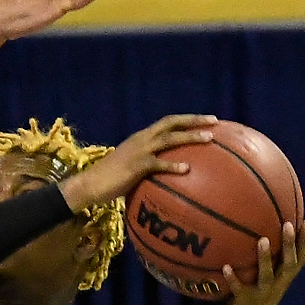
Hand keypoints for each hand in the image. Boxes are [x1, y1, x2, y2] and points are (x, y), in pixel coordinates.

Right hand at [59, 114, 217, 210]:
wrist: (89, 185)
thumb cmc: (111, 180)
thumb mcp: (132, 166)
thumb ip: (150, 165)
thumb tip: (171, 174)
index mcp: (141, 138)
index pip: (167, 123)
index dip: (187, 119)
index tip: (207, 120)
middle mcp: (141, 139)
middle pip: (170, 123)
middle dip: (193, 120)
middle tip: (214, 121)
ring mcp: (138, 151)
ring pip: (168, 139)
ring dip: (190, 137)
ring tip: (209, 139)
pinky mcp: (135, 166)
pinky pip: (158, 164)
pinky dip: (173, 165)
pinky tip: (187, 169)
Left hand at [211, 221, 304, 304]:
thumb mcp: (258, 286)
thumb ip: (259, 269)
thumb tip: (251, 241)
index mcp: (281, 283)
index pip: (298, 261)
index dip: (303, 243)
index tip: (304, 221)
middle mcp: (276, 288)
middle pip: (289, 265)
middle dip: (290, 245)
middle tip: (288, 224)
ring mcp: (261, 296)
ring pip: (267, 276)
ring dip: (265, 258)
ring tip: (261, 240)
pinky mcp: (244, 304)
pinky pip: (239, 289)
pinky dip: (233, 278)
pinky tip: (226, 267)